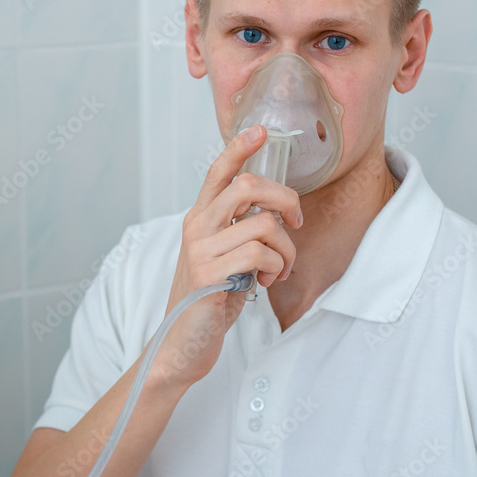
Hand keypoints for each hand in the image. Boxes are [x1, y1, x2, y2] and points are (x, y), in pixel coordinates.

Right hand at [150, 125, 301, 389]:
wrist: (181, 344)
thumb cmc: (208, 299)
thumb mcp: (220, 256)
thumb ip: (236, 230)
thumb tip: (274, 212)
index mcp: (199, 218)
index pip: (218, 172)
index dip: (239, 148)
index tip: (260, 131)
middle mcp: (196, 227)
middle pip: (248, 186)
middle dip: (286, 201)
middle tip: (296, 225)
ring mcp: (201, 250)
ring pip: (264, 225)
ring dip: (286, 251)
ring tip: (278, 270)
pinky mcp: (209, 275)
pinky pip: (260, 255)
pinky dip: (276, 270)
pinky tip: (265, 285)